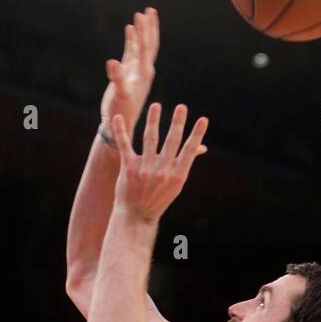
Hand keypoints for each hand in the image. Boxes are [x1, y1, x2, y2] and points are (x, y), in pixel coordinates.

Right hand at [100, 8, 158, 138]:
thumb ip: (117, 78)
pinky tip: (129, 29)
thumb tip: (112, 61)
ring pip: (141, 47)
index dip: (145, 31)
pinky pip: (131, 52)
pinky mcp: (127, 73)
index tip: (143, 14)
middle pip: (149, 44)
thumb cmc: (120, 111)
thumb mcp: (119, 95)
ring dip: (141, 31)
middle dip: (149, 27)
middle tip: (150, 10)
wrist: (118, 123)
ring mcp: (136, 71)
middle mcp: (143, 71)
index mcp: (144, 74)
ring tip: (141, 15)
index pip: (147, 47)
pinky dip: (131, 40)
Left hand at [112, 102, 207, 224]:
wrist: (136, 216)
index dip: (197, 134)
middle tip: (181, 107)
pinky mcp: (128, 169)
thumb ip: (185, 162)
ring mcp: (144, 169)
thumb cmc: (158, 197)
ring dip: (153, 120)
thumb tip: (201, 147)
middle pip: (171, 141)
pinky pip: (124, 145)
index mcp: (176, 176)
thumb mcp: (175, 184)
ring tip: (156, 106)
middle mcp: (162, 172)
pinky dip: (120, 131)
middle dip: (178, 123)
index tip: (203, 119)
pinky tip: (117, 118)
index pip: (189, 151)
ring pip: (150, 139)